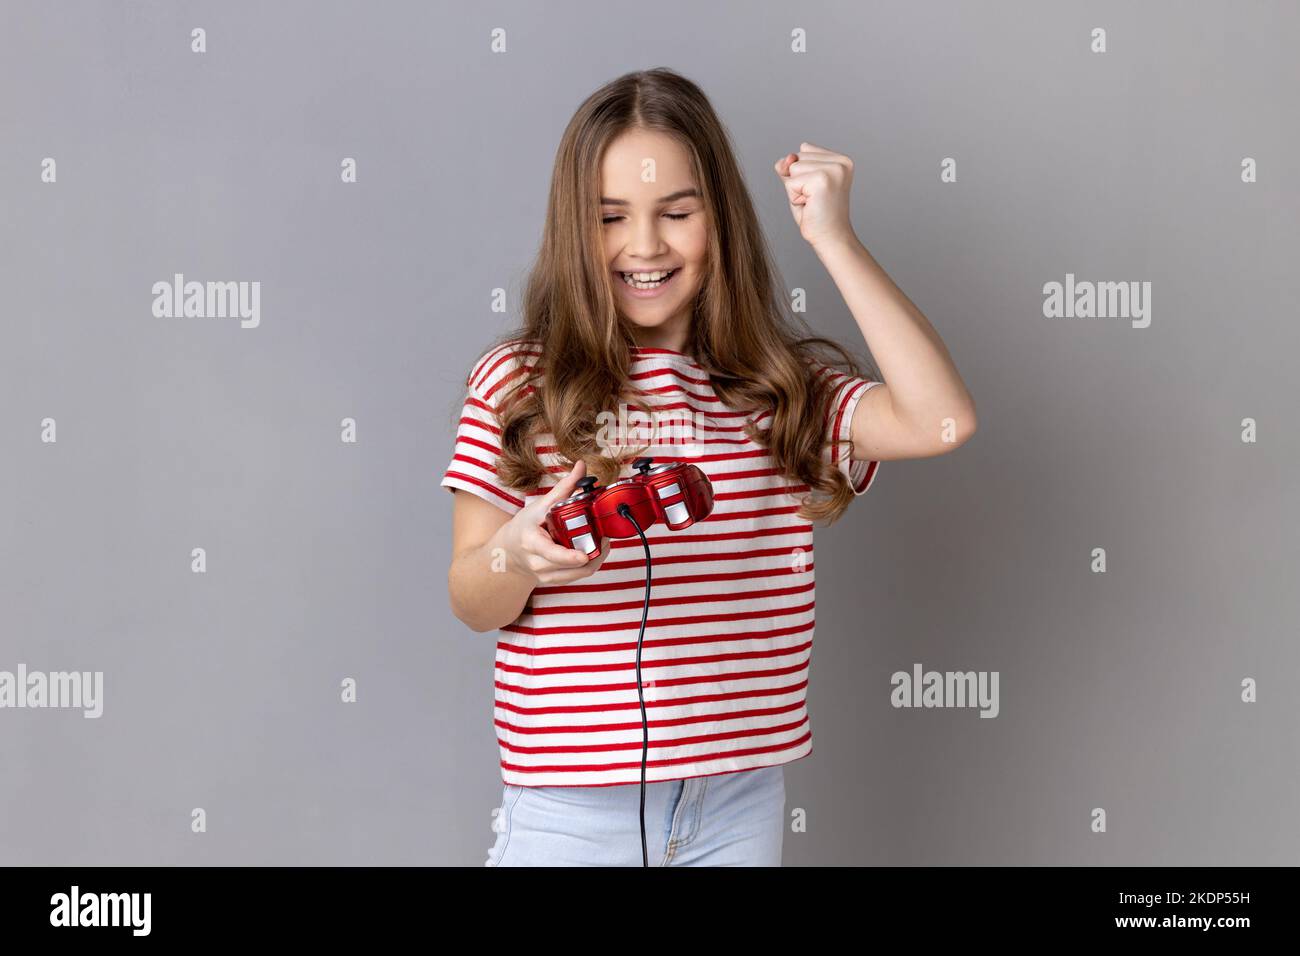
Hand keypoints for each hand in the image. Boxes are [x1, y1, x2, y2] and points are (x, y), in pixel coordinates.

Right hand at [491, 459, 612, 585]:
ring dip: (596, 559)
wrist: (508, 552)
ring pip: (579, 574)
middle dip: (594, 552)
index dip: (569, 557)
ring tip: (603, 541)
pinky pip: (578, 576)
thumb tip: (580, 467)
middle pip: (572, 566)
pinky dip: (590, 564)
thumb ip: (563, 488)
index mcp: (531, 543)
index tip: (584, 555)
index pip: (551, 554)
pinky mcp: (554, 581)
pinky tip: (595, 550)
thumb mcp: (539, 505)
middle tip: (605, 536)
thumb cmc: (523, 527)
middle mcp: (538, 563)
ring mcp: (546, 576)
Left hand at [774, 141, 856, 248]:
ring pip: (793, 168)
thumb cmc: (817, 215)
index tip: (818, 192)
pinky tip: (811, 206)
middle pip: (797, 158)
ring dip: (796, 190)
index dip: (802, 175)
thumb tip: (784, 159)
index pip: (803, 151)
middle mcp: (841, 161)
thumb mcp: (801, 185)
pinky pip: (790, 183)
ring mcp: (833, 169)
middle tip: (815, 200)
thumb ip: (790, 168)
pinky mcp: (822, 179)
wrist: (831, 239)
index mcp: (840, 159)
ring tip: (813, 202)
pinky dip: (795, 198)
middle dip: (798, 182)